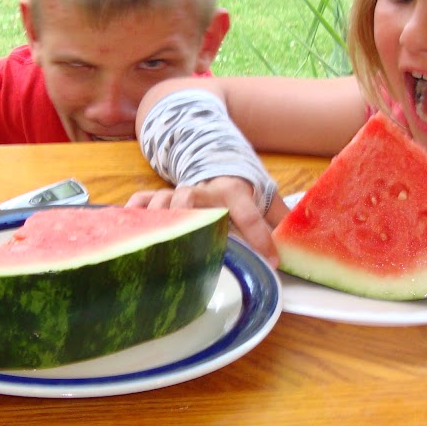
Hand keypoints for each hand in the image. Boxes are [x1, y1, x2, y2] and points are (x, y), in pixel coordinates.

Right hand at [127, 175, 277, 263]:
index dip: (260, 236)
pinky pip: (141, 201)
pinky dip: (132, 214)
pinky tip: (126, 230)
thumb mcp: (266, 198)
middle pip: (191, 199)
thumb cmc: (242, 191)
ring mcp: (178, 192)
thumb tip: (300, 240)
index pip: (248, 212)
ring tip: (154, 241)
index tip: (273, 260)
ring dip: (158, 220)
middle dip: (191, 218)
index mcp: (234, 189)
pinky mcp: (159, 197)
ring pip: (163, 201)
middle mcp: (203, 190)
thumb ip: (282, 217)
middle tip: (194, 243)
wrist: (215, 165)